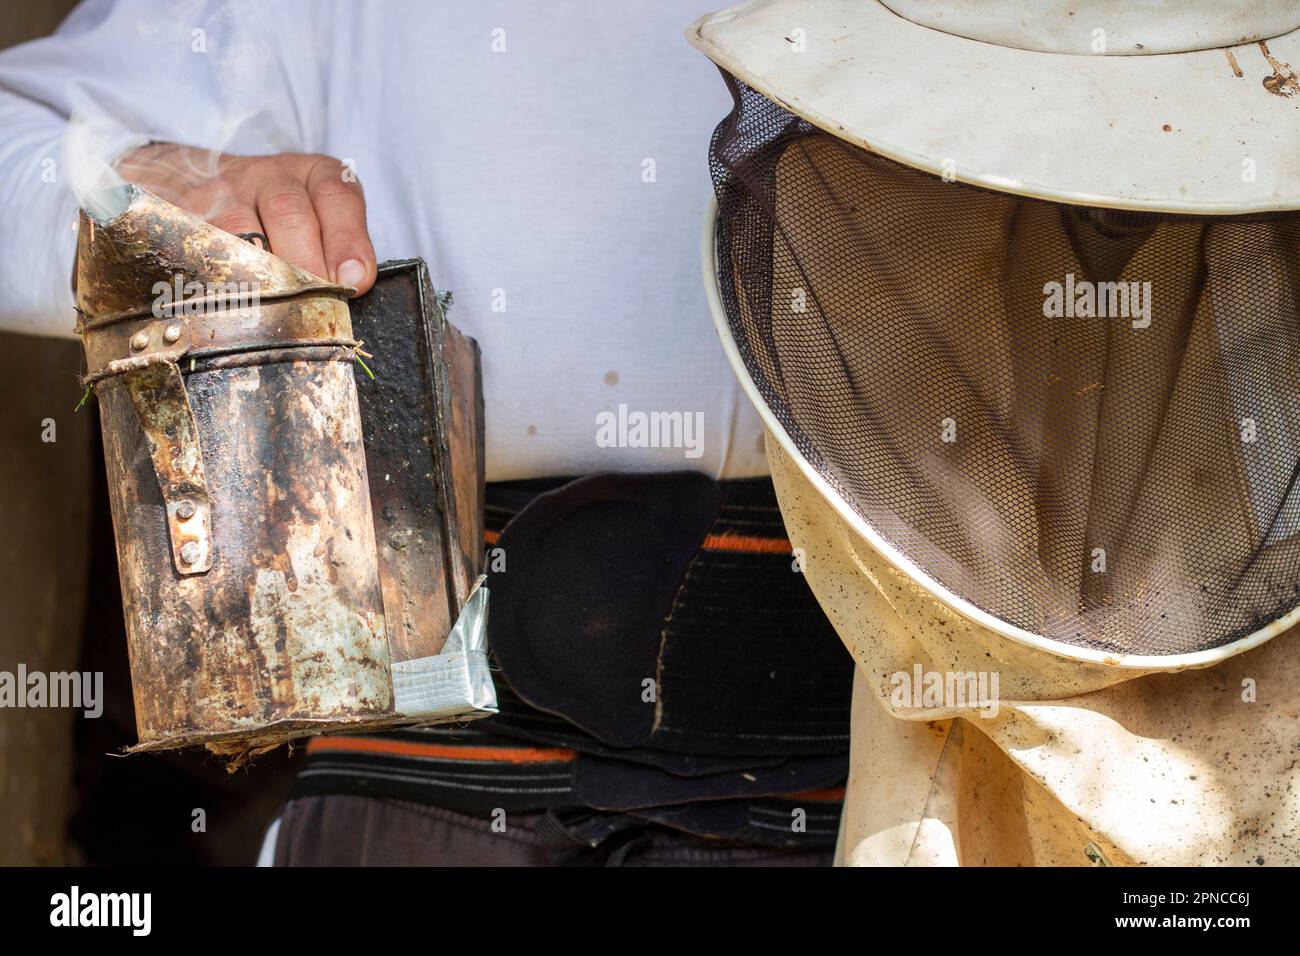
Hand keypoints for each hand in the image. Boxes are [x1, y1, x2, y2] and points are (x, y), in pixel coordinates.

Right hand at [115, 143, 376, 294]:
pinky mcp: (181, 213)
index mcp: (312, 175)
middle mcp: (268, 177)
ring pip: (238, 227)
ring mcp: (220, 193)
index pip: (337, 195)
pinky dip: (212, 276)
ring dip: (259, 275)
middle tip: (313, 307)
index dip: (347, 239)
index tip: (354, 280)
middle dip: (305, 264)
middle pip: (289, 212)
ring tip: (271, 312)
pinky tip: (223, 305)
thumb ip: (341, 252)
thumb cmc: (278, 221)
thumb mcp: (321, 223)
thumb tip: (353, 283)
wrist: (194, 182)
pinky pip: (195, 243)